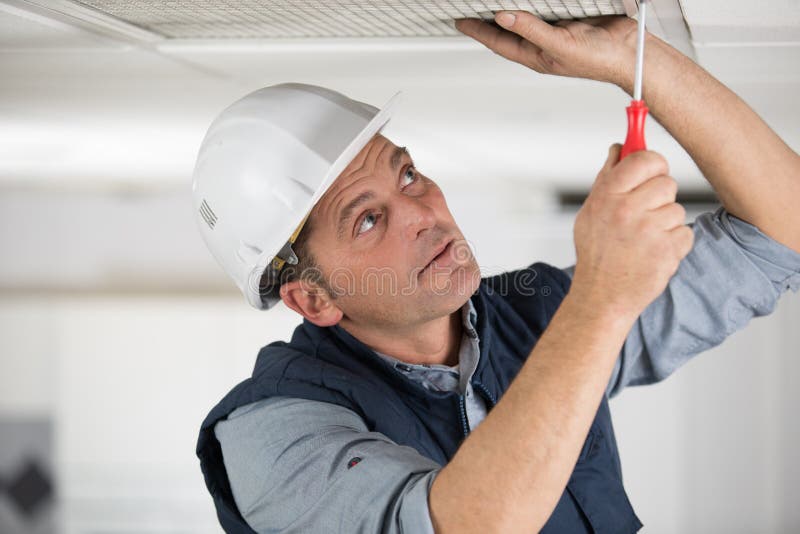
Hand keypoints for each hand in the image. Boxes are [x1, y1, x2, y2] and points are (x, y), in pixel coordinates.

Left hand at [455, 12, 639, 88]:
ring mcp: (555, 29)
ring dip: (511, 7)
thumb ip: (531, 31)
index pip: (498, 42)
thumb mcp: (558, 46)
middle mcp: (542, 43)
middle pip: (508, 29)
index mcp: (535, 55)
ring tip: (493, 0)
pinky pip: (547, 5)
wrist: (629, 51)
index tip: (461, 21)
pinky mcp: (569, 16)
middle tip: (471, 8)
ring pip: (526, 16)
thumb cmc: (598, 60)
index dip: (478, 32)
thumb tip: (504, 18)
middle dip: (489, 19)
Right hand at [570, 145, 693, 319]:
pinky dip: (674, 245)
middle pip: (667, 183)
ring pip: (677, 210)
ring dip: (665, 225)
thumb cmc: (597, 254)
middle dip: (659, 198)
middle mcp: (627, 210)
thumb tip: (618, 148)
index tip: (650, 171)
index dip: (652, 164)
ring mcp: (649, 231)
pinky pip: (685, 234)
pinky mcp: (668, 251)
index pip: (645, 159)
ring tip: (644, 240)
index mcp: (608, 196)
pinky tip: (653, 253)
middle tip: (642, 216)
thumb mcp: (590, 212)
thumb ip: (607, 177)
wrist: (602, 297)